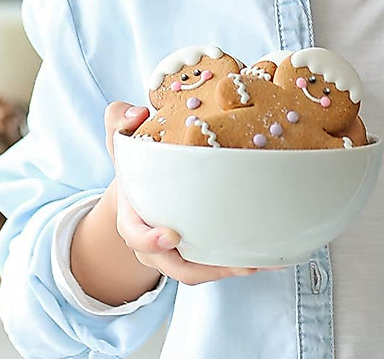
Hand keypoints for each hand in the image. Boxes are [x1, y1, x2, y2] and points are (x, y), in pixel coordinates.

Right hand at [102, 103, 263, 284]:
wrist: (139, 185)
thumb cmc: (133, 161)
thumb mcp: (121, 138)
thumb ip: (120, 120)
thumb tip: (138, 113)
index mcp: (132, 217)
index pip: (135, 235)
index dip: (150, 240)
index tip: (171, 235)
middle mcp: (152, 243)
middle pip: (175, 266)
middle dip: (204, 267)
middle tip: (237, 261)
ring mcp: (175, 253)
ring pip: (198, 271)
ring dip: (227, 269)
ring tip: (257, 262)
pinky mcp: (195, 253)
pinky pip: (212, 265)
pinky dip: (235, 264)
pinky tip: (263, 257)